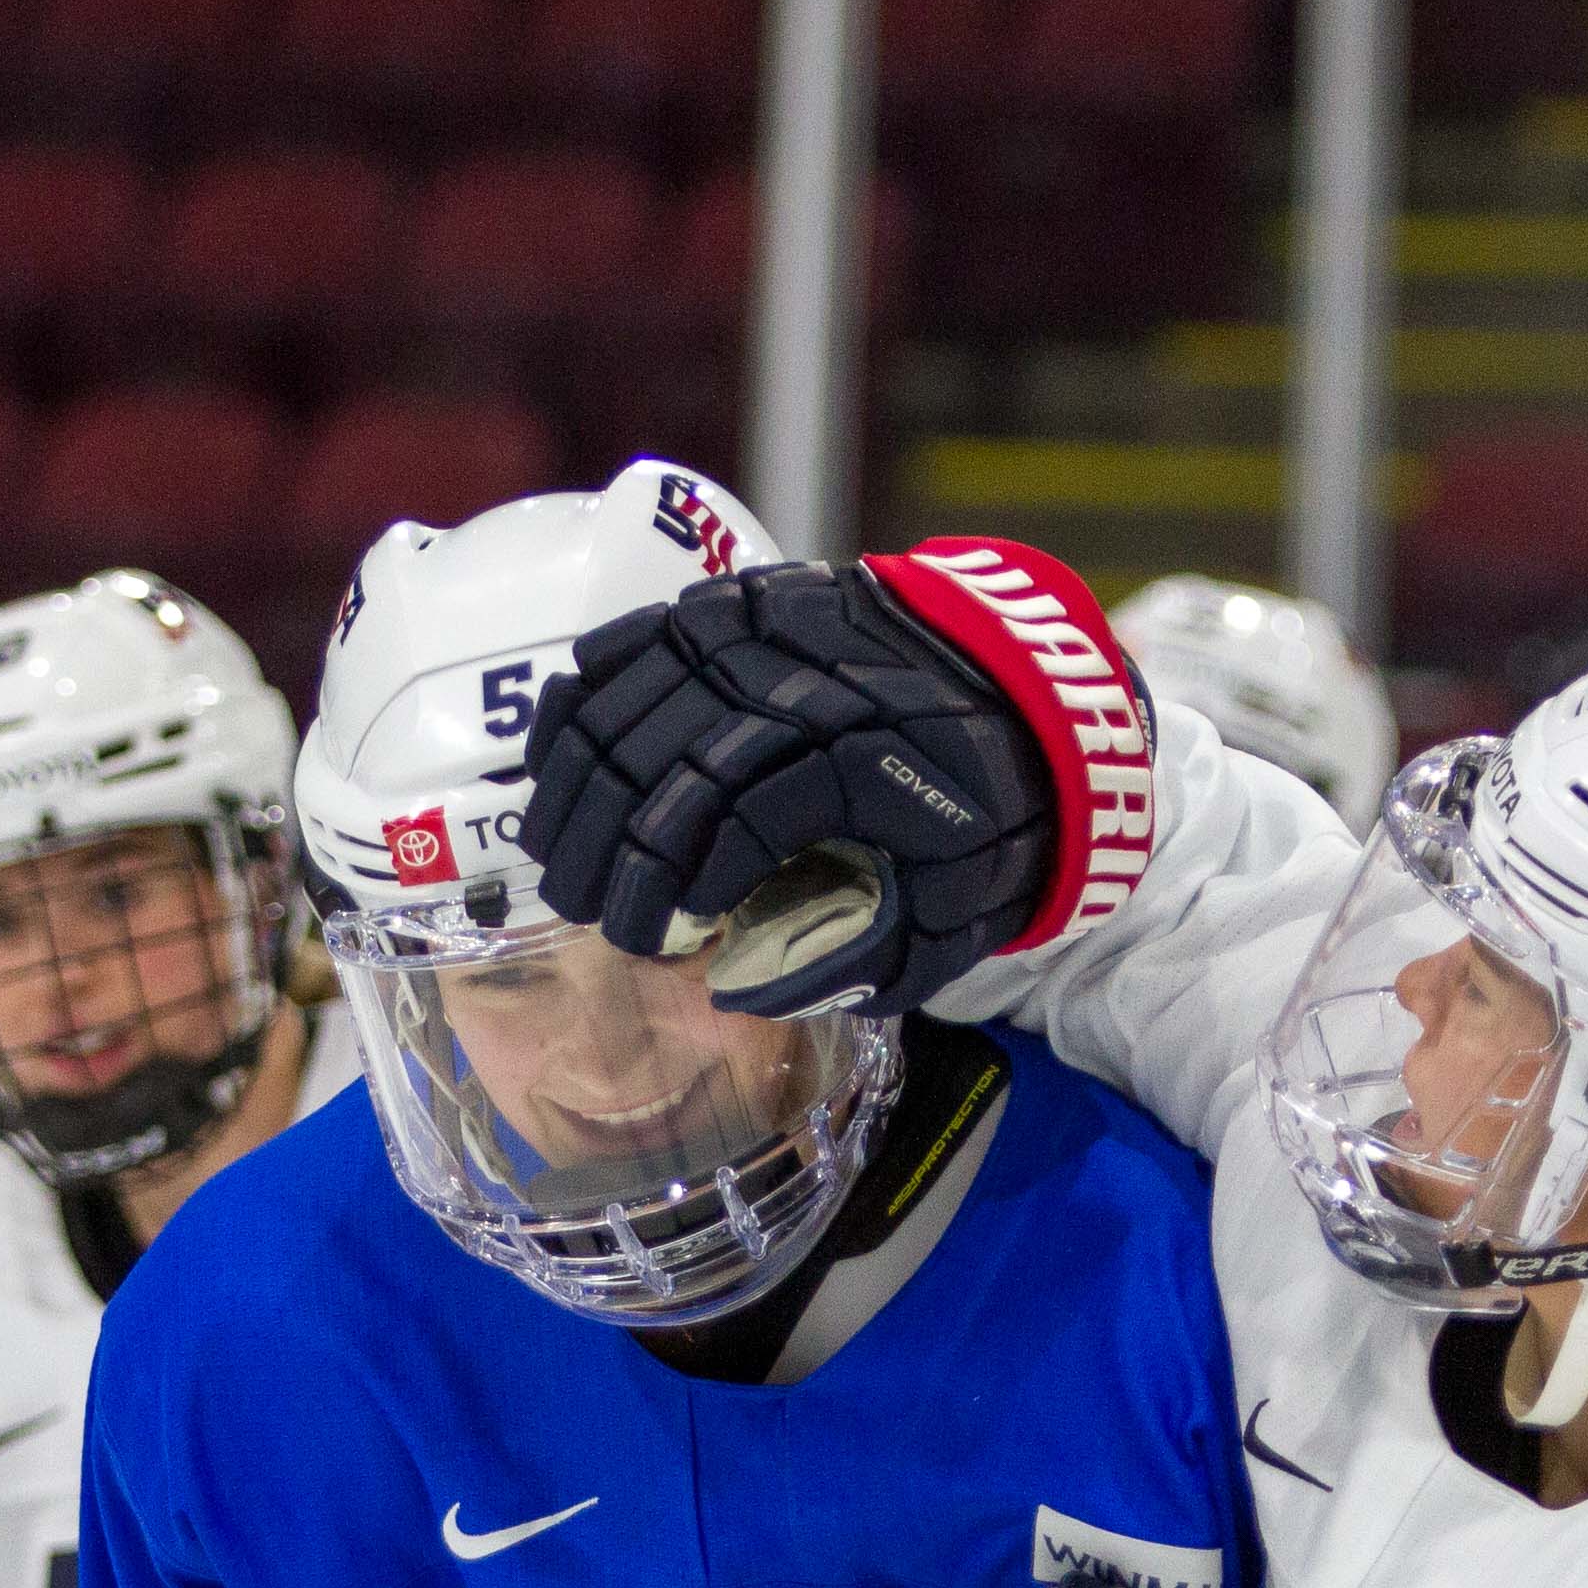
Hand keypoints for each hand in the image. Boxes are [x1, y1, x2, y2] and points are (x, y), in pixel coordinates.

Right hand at [520, 541, 1155, 1019]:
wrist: (1027, 689)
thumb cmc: (988, 820)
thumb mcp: (956, 916)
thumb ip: (859, 963)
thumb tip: (737, 989)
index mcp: (869, 760)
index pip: (740, 821)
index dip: (680, 886)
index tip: (660, 940)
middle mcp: (808, 683)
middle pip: (671, 767)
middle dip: (615, 853)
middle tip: (592, 917)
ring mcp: (768, 630)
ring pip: (634, 702)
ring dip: (582, 787)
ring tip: (561, 858)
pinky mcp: (745, 599)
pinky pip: (638, 637)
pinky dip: (588, 698)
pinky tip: (559, 761)